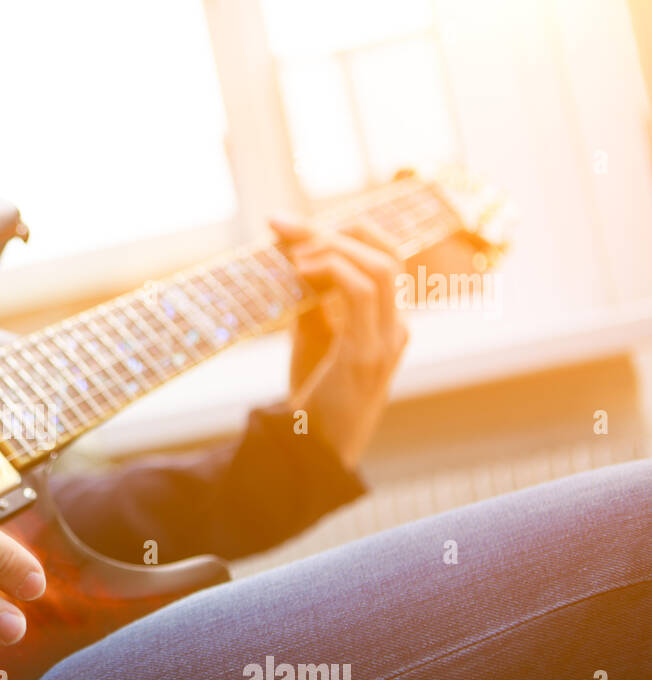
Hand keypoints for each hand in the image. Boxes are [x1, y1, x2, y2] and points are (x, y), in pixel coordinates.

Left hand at [269, 215, 407, 468]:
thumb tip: (296, 259)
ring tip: (290, 250)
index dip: (343, 233)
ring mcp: (387, 342)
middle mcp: (397, 329)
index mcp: (390, 325)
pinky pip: (360, 291)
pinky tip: (298, 270)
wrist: (314, 454)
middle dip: (332, 230)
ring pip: (380, 266)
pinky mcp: (366, 354)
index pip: (382, 260)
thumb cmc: (312, 403)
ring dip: (332, 246)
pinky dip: (331, 270)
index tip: (291, 225)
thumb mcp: (312, 343)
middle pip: (385, 254)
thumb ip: (313, 304)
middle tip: (282, 225)